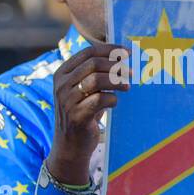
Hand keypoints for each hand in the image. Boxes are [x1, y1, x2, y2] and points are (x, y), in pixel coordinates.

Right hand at [45, 43, 128, 184]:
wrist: (70, 144)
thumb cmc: (83, 113)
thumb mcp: (85, 90)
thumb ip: (95, 74)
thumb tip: (123, 58)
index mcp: (63, 73)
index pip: (88, 52)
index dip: (110, 50)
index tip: (128, 52)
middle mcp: (61, 84)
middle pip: (93, 64)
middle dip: (116, 66)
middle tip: (131, 72)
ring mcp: (67, 100)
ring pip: (96, 80)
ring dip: (116, 81)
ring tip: (128, 86)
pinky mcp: (76, 115)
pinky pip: (99, 100)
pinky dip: (112, 99)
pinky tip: (115, 103)